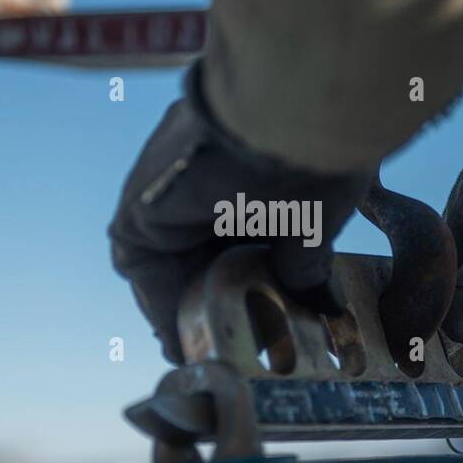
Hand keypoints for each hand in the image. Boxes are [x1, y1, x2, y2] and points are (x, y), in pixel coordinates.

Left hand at [109, 67, 371, 362]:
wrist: (289, 112)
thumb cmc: (317, 151)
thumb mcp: (316, 218)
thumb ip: (305, 263)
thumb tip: (322, 305)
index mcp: (242, 162)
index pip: (232, 229)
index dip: (242, 276)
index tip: (256, 318)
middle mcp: (198, 170)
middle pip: (196, 249)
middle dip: (212, 298)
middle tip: (227, 343)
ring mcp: (166, 183)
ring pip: (168, 257)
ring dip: (185, 304)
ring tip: (203, 349)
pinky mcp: (141, 205)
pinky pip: (140, 264)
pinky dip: (159, 302)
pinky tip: (180, 337)